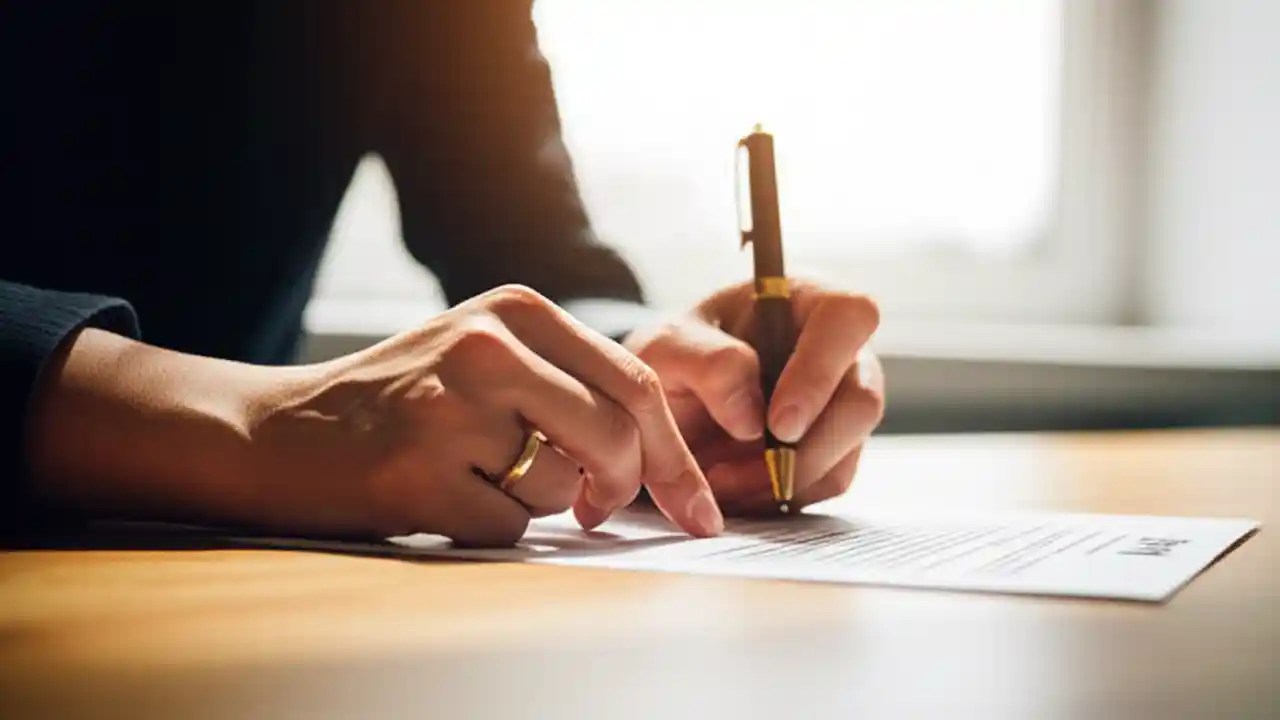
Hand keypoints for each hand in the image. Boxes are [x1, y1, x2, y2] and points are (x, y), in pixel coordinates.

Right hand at [26, 285, 722, 544]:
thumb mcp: (485, 353)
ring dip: (536, 499)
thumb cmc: (401, 399)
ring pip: (562, 485)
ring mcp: (450, 409)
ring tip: (471, 469)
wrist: (280, 430)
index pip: (637, 382)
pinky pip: (507, 525)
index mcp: (516, 309)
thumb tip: (660, 457)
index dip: (678, 454)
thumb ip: (570, 381)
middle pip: (619, 433)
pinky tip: (436, 492)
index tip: (700, 508)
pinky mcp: (418, 473)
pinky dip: (486, 523)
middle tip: (602, 510)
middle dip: (629, 487)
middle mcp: (487, 346)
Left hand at [623, 280, 883, 514]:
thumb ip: (709, 365)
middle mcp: (839, 351)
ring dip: (785, 479)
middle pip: (862, 400)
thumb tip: (753, 419)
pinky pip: (827, 482)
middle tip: (744, 471)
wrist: (668, 400)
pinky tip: (735, 488)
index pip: (849, 317)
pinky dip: (781, 496)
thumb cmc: (675, 356)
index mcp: (807, 300)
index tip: (777, 424)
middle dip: (808, 448)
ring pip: (847, 451)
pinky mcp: (833, 449)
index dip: (821, 372)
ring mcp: (841, 403)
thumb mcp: (669, 347)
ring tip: (720, 480)